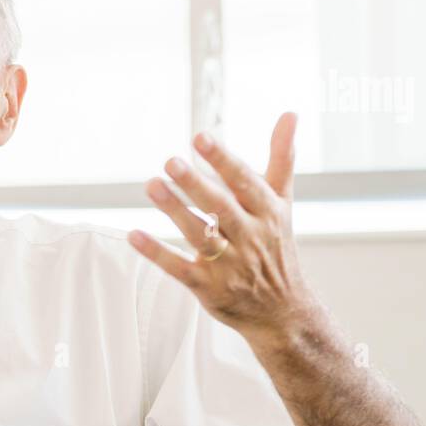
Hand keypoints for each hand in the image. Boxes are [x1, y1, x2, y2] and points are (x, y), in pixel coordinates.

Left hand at [128, 112, 318, 341]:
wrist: (284, 311)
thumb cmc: (276, 246)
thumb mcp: (282, 203)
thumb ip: (281, 159)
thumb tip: (290, 113)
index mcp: (268, 213)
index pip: (245, 182)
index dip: (222, 160)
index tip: (200, 137)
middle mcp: (251, 238)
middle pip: (221, 208)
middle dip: (196, 185)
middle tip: (171, 161)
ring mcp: (230, 265)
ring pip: (200, 235)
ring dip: (175, 211)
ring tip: (151, 185)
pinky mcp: (209, 288)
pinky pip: (179, 269)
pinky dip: (157, 253)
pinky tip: (134, 234)